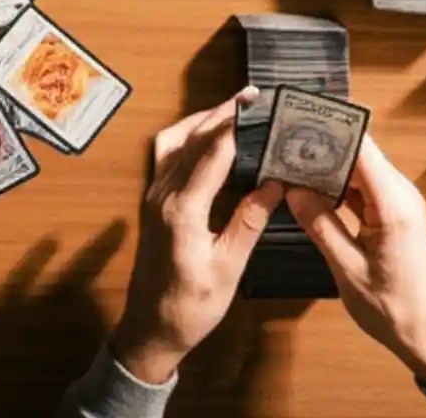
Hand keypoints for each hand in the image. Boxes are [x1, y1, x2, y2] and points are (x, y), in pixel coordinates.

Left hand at [113, 87, 284, 383]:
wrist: (150, 328)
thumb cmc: (189, 306)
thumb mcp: (228, 267)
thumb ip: (250, 221)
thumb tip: (274, 183)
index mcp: (182, 210)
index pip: (213, 153)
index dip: (238, 126)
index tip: (262, 107)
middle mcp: (162, 196)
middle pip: (193, 139)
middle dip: (222, 114)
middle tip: (254, 96)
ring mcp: (153, 196)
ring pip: (175, 141)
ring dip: (202, 120)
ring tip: (233, 107)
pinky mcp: (152, 202)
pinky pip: (167, 155)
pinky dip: (188, 137)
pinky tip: (208, 136)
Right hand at [286, 136, 425, 382]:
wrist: (424, 333)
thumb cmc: (390, 307)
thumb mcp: (346, 268)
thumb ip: (320, 224)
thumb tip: (292, 189)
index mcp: (395, 206)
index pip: (362, 150)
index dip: (331, 132)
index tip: (297, 123)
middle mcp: (403, 196)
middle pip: (360, 155)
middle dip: (323, 147)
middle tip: (283, 144)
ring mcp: (400, 204)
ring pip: (360, 170)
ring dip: (328, 167)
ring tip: (290, 162)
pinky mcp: (395, 214)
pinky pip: (364, 188)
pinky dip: (339, 186)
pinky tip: (311, 188)